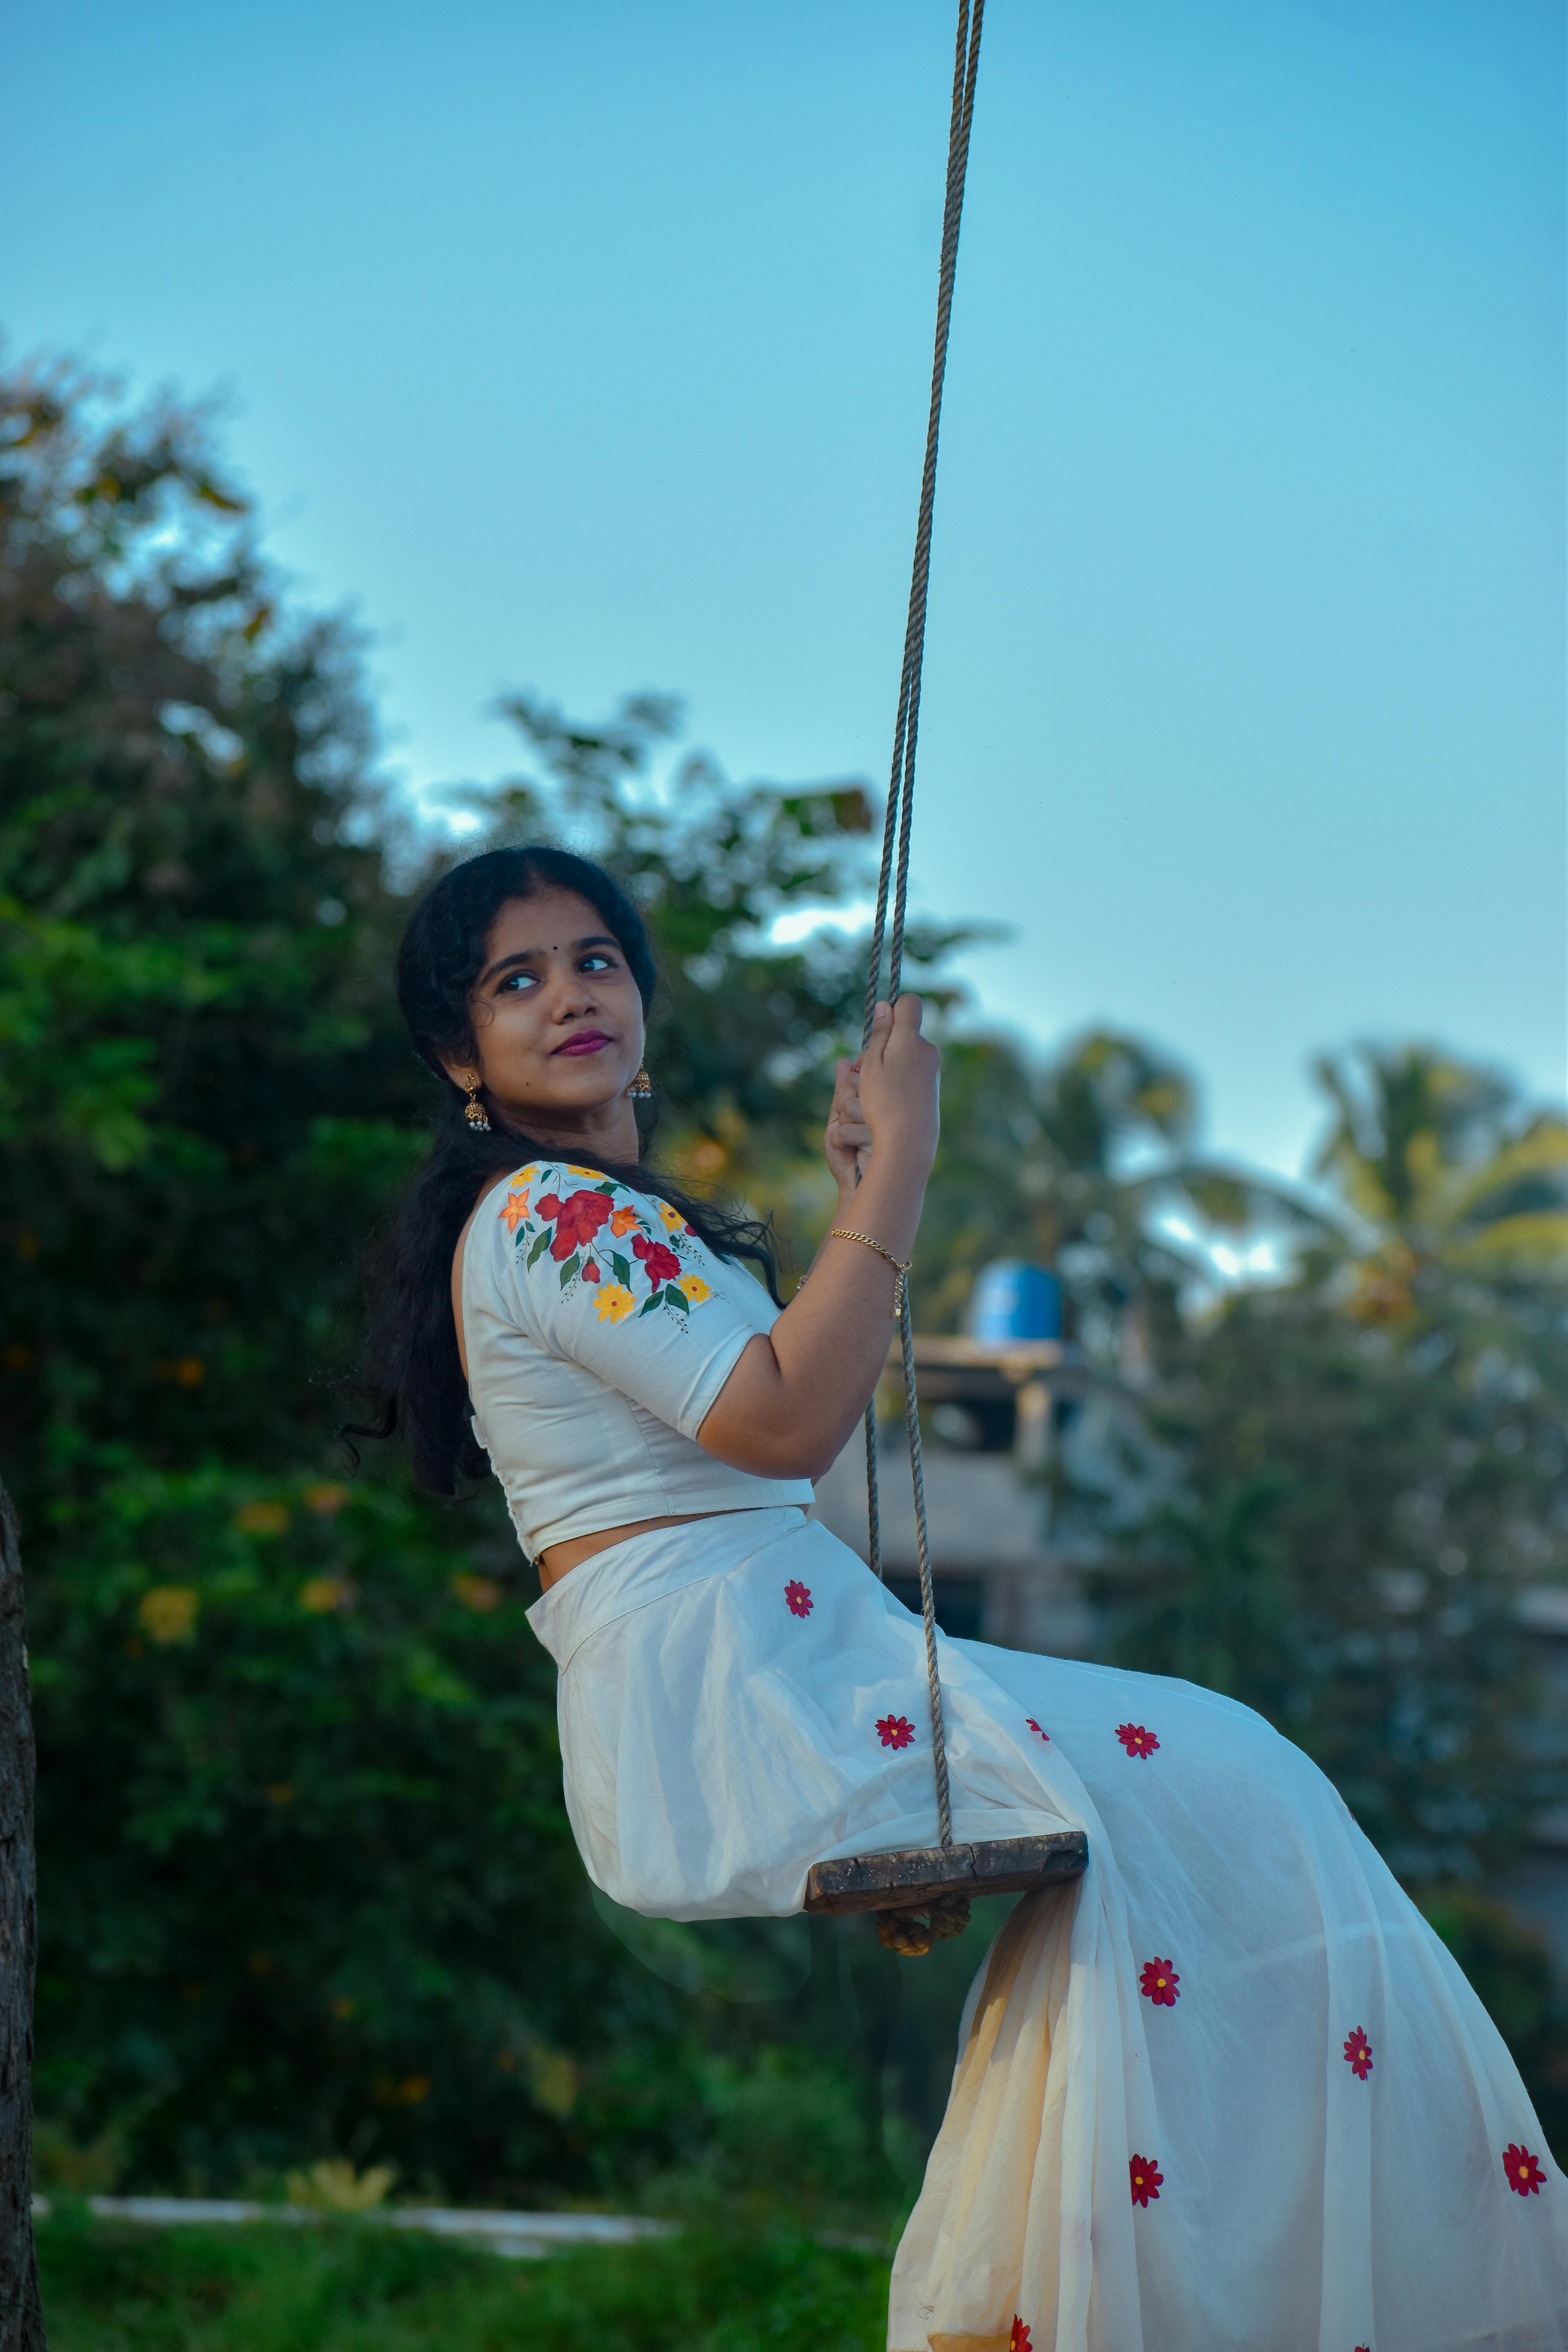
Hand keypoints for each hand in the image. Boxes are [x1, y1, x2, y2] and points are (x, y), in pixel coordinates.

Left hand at [824, 1055, 872, 1196]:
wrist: (857, 1187)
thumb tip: (843, 1061)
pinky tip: (851, 1151)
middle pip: (852, 1087)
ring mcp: (885, 1120)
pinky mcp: (882, 1135)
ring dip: (841, 1128)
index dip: (846, 1093)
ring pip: (849, 1107)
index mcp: (878, 1100)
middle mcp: (885, 1106)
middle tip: (848, 1130)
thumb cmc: (848, 1156)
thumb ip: (842, 1091)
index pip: (856, 1077)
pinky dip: (840, 1141)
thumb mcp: (840, 1119)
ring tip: (850, 1144)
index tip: (847, 1113)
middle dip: (842, 1110)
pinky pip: (848, 1127)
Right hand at [856, 997, 938, 1179]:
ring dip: (888, 1064)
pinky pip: (911, 1071)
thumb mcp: (873, 1064)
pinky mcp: (932, 1086)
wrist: (909, 1141)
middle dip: (884, 1043)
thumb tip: (886, 1006)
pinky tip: (890, 1099)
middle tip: (866, 1070)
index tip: (879, 1030)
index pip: (910, 1003)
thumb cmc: (885, 1102)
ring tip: (876, 1089)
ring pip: (906, 1053)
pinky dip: (898, 1078)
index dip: (892, 1010)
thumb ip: (880, 1033)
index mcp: (912, 1039)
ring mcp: (932, 1069)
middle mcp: (928, 1050)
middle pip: (904, 1032)